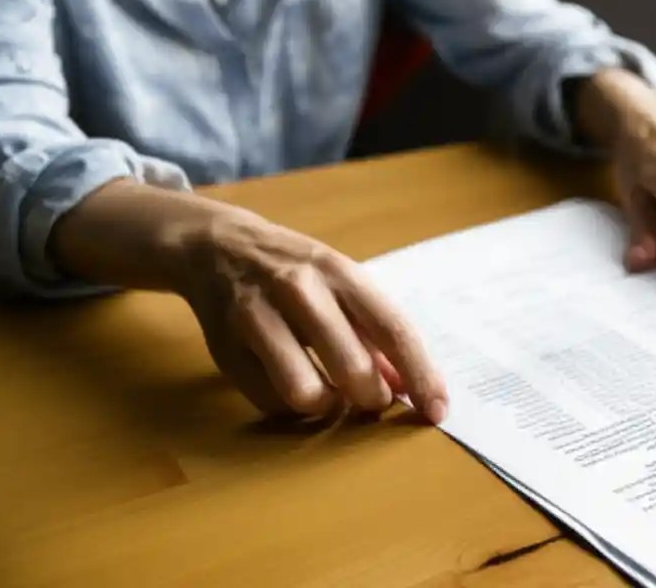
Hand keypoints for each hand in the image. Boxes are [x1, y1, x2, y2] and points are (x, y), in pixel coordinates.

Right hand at [50, 181, 446, 420]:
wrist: (218, 246)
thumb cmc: (297, 272)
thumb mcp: (343, 285)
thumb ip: (377, 332)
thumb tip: (411, 385)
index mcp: (341, 273)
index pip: (393, 329)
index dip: (421, 375)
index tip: (437, 410)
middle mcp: (301, 290)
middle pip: (352, 367)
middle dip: (371, 397)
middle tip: (373, 399)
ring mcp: (259, 317)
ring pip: (304, 391)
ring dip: (327, 406)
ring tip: (331, 395)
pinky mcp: (225, 346)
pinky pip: (270, 401)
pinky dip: (290, 407)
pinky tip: (293, 384)